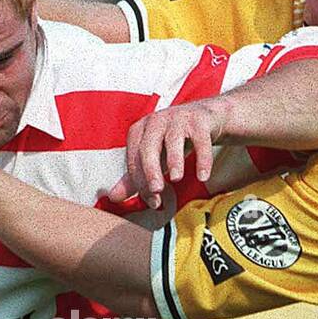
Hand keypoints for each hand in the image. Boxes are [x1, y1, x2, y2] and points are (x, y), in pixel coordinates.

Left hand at [107, 97, 228, 208]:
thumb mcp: (154, 157)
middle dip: (151, 170)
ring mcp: (177, 118)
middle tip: (156, 190)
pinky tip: (202, 176)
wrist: (204, 117)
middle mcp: (155, 122)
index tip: (152, 201)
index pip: (135, 159)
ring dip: (174, 161)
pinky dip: (202, 159)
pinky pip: (200, 140)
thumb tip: (113, 197)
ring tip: (176, 179)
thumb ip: (135, 177)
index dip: (141, 182)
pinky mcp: (199, 120)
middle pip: (148, 147)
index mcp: (139, 131)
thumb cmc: (173, 140)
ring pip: (173, 140)